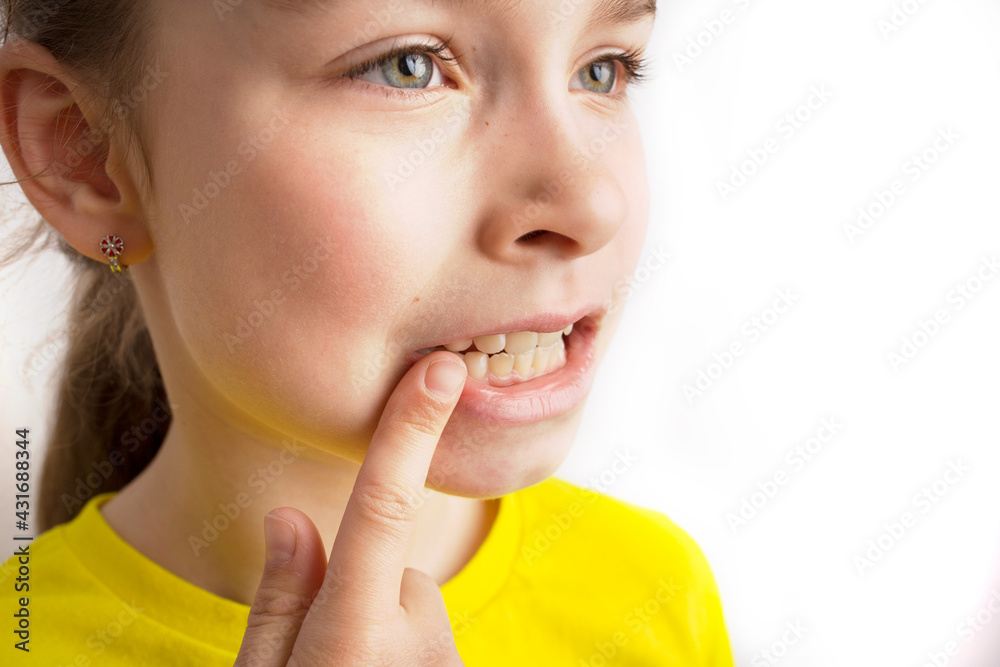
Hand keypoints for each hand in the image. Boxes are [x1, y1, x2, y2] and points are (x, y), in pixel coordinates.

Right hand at [233, 351, 468, 665]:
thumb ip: (277, 603)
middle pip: (395, 572)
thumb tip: (289, 517)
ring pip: (414, 608)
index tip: (441, 371)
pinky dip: (407, 657)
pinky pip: (432, 642)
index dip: (409, 433)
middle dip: (363, 593)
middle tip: (326, 659)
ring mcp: (449, 666)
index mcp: (352, 639)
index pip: (382, 510)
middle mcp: (415, 647)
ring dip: (386, 633)